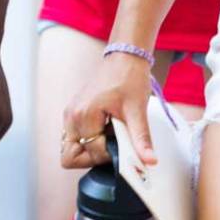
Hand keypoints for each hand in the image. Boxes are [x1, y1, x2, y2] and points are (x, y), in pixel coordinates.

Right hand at [61, 49, 153, 170]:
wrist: (125, 57)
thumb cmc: (130, 78)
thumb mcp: (137, 110)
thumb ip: (141, 139)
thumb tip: (150, 161)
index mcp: (84, 115)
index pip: (92, 153)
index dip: (111, 155)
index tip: (125, 145)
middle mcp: (71, 116)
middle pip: (70, 158)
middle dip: (93, 158)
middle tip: (113, 146)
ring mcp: (69, 115)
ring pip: (71, 150)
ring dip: (91, 150)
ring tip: (111, 134)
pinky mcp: (73, 114)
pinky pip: (75, 139)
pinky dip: (89, 141)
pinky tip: (106, 129)